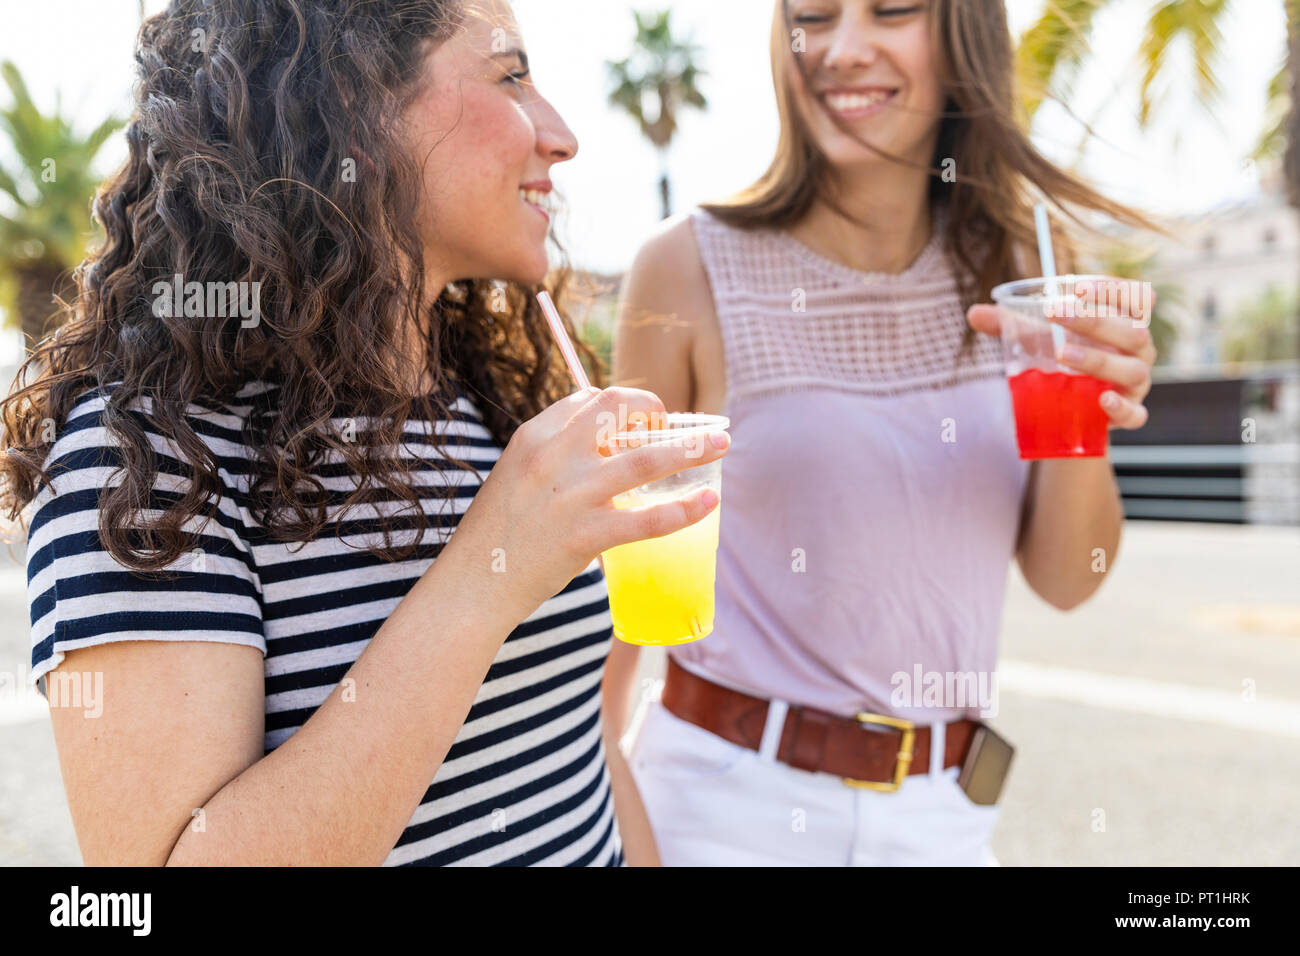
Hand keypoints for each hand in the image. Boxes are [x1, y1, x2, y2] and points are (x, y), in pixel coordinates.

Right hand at [444, 387, 729, 622]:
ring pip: (648, 459)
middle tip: (679, 427)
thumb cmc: (497, 534)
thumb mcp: (514, 476)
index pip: (590, 399)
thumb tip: (605, 447)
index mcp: (534, 436)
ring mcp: (571, 495)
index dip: (624, 404)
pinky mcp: (586, 535)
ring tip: (722, 443)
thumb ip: (554, 457)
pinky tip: (709, 502)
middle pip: (620, 409)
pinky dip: (686, 509)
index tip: (640, 419)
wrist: (473, 585)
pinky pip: (648, 519)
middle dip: (658, 410)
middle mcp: (554, 456)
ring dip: (693, 448)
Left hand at [968, 278, 1157, 429]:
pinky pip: (1136, 414)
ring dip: (1099, 360)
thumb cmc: (1061, 359)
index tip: (1078, 286)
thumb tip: (973, 313)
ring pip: (1133, 370)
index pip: (1136, 298)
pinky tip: (1102, 399)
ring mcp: (1137, 383)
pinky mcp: (1131, 414)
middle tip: (1054, 311)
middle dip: (1093, 320)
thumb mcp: (1036, 338)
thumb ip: (1009, 324)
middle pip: (1132, 331)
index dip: (1114, 289)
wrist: (1070, 407)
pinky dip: (1121, 407)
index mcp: (1124, 322)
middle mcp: (1138, 350)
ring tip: (1062, 355)